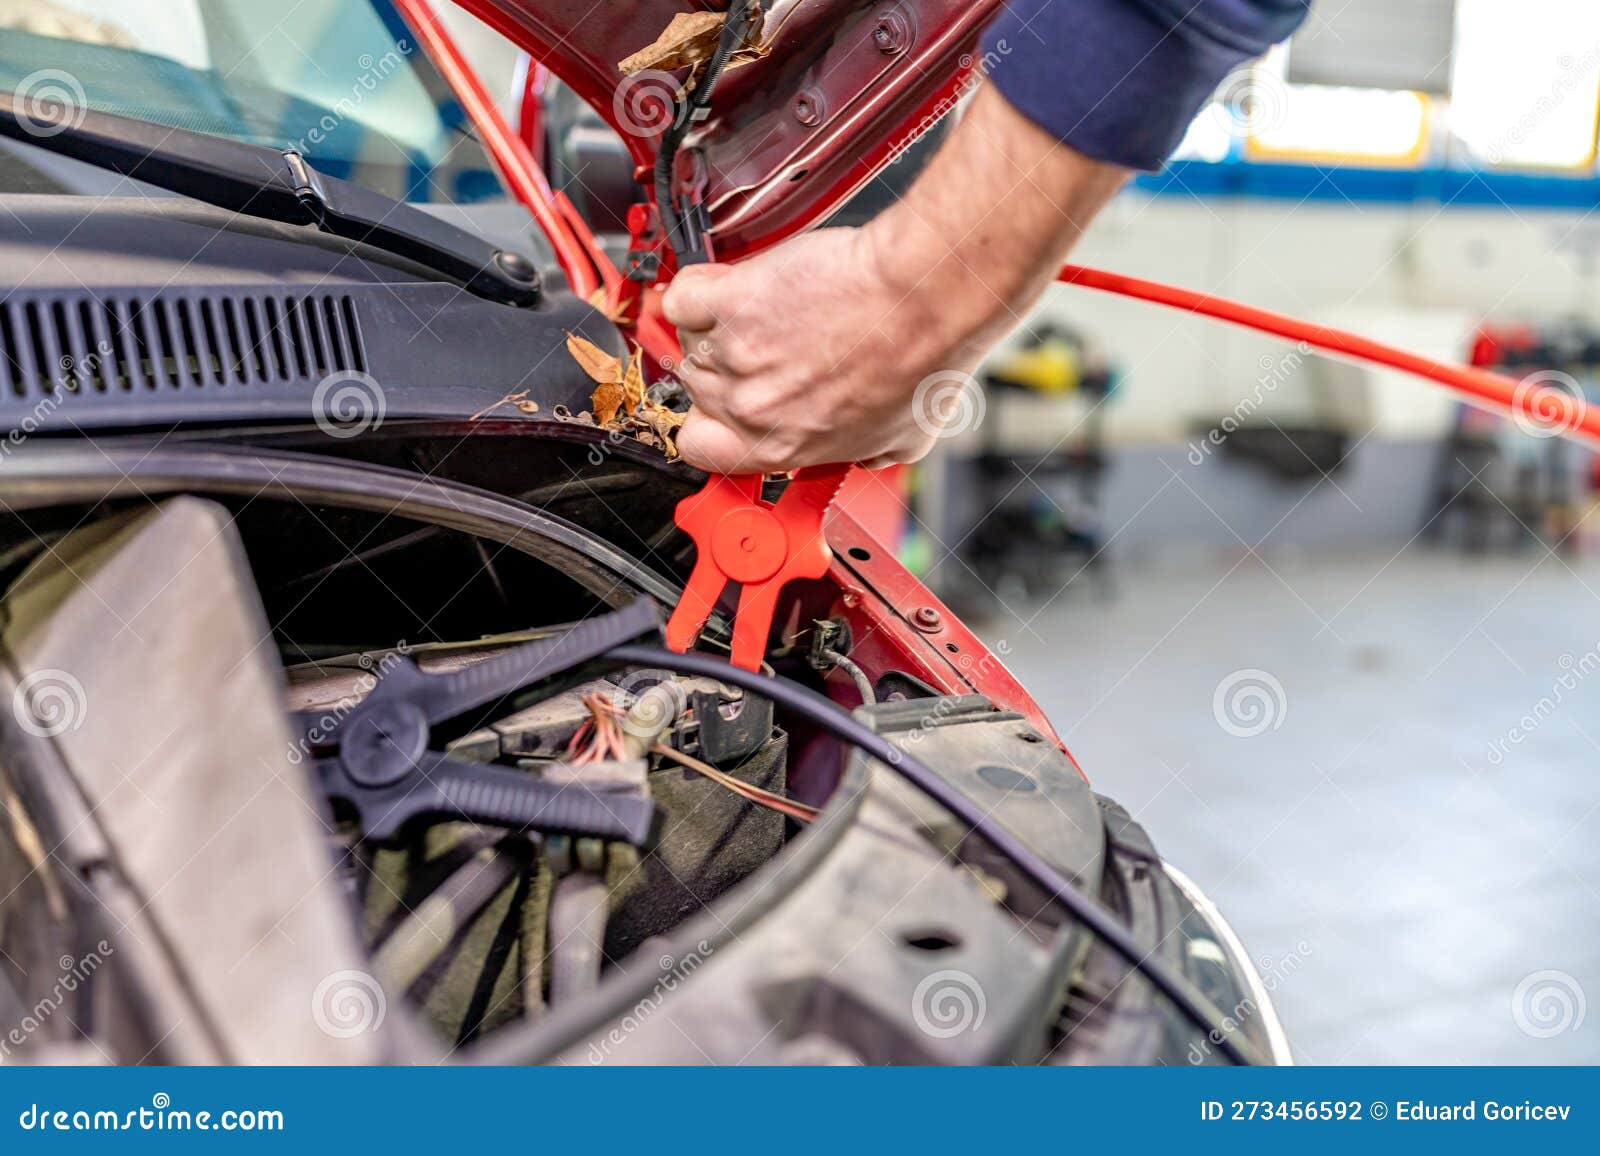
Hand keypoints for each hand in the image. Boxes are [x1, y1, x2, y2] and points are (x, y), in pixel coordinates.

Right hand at [660, 85, 1128, 474]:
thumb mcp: (905, 437)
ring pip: (690, 341)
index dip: (709, 427)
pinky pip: (684, 297)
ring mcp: (738, 355)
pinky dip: (699, 286)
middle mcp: (752, 407)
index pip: (703, 453)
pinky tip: (726, 281)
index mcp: (783, 446)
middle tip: (755, 340)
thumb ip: (870, 452)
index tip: (721, 408)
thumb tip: (869, 454)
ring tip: (758, 306)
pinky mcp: (734, 301)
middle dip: (724, 363)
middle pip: (696, 389)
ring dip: (715, 321)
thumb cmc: (923, 360)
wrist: (926, 299)